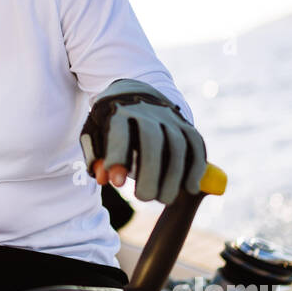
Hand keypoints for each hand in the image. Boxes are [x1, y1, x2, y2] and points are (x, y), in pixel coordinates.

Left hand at [79, 79, 206, 203]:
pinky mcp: (185, 123)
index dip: (118, 157)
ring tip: (165, 198)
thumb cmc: (110, 123)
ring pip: (177, 144)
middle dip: (151, 172)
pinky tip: (189, 187)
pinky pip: (196, 144)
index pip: (119, 133)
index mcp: (118, 113)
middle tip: (145, 198)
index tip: (117, 184)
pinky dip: (196, 167)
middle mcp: (146, 111)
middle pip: (152, 140)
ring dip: (174, 176)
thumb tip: (105, 179)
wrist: (135, 91)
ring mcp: (168, 116)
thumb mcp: (95, 135)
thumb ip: (97, 157)